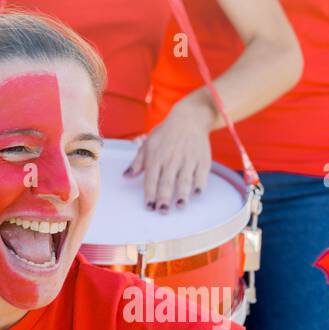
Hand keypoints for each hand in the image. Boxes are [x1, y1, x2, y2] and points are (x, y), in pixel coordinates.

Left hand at [124, 93, 214, 211]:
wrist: (189, 118)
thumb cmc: (165, 133)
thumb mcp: (148, 144)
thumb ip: (138, 162)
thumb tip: (126, 176)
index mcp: (156, 156)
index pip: (151, 178)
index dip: (150, 193)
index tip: (149, 207)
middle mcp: (172, 159)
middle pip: (167, 181)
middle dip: (164, 197)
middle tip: (162, 211)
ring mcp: (188, 159)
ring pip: (185, 179)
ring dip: (182, 193)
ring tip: (180, 206)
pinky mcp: (202, 159)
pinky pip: (201, 174)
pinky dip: (200, 183)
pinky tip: (197, 193)